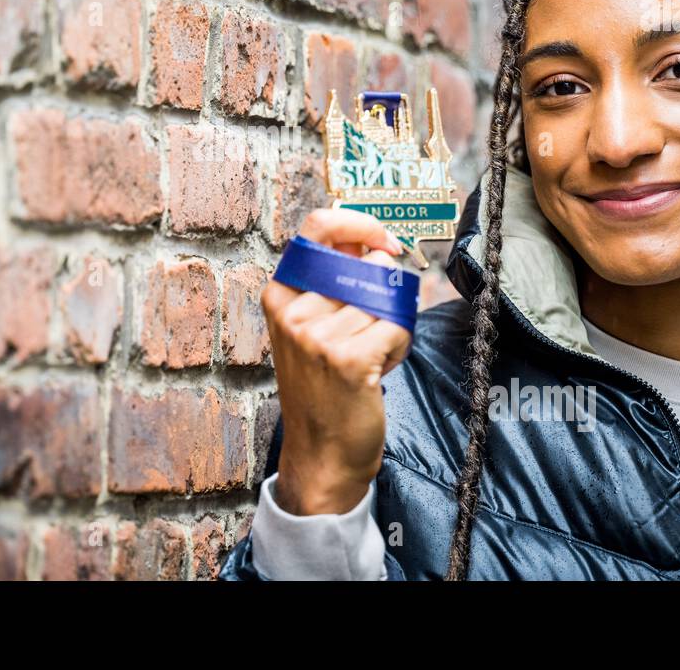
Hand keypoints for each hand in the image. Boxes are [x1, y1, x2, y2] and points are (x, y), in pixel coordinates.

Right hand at [263, 207, 412, 515]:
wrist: (321, 456)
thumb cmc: (324, 390)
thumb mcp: (313, 329)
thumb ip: (334, 285)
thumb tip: (374, 244)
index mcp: (280, 295)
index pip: (317, 227)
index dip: (359, 224)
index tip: (383, 241)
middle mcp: (292, 311)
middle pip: (365, 268)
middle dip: (385, 294)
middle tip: (374, 328)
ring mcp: (316, 335)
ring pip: (385, 299)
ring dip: (393, 326)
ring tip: (372, 357)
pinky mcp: (346, 358)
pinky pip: (396, 326)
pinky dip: (399, 345)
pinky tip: (380, 369)